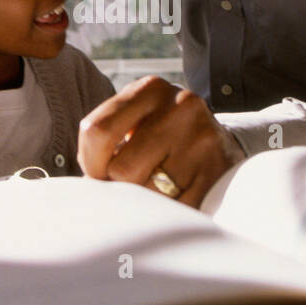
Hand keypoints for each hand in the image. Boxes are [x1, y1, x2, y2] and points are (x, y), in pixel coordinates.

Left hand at [77, 76, 244, 208]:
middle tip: (132, 183)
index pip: (97, 131)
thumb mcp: (135, 121)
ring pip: (149, 196)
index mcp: (150, 89)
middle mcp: (180, 107)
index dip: (91, 163)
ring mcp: (203, 141)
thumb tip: (83, 187)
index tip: (99, 173)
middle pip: (122, 170)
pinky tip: (176, 198)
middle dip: (120, 187)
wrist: (222, 144)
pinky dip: (169, 215)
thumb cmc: (161, 137)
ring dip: (145, 203)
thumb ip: (105, 140)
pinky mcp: (218, 173)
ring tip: (158, 188)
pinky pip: (176, 211)